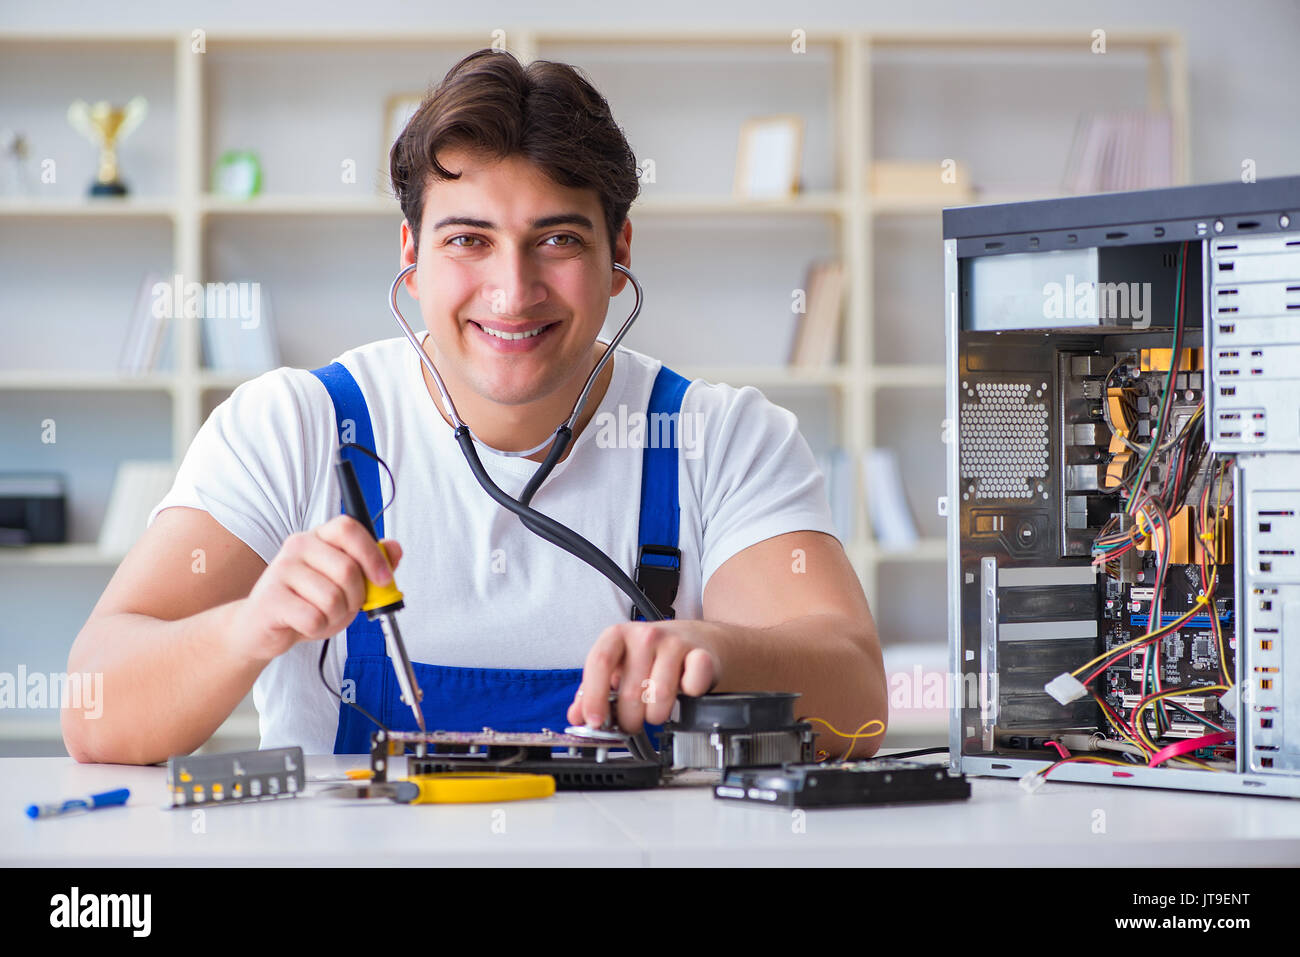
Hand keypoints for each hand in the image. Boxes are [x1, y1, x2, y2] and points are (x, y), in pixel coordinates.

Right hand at [230, 515, 402, 663]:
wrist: (260, 627)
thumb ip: (370, 567)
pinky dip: (318, 628)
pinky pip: (314, 617)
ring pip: (333, 598)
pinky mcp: (271, 599)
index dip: (372, 554)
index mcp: (318, 537)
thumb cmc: (306, 603)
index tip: (383, 579)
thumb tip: (394, 549)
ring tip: (322, 615)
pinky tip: (305, 624)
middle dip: (356, 597)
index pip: (349, 528)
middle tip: (346, 606)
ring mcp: (281, 570)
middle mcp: (298, 546)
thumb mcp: (345, 584)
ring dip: (336, 616)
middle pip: (347, 569)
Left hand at [566, 619, 721, 731]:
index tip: (594, 721)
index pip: (599, 662)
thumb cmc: (654, 656)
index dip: (594, 696)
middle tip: (632, 723)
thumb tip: (577, 716)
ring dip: (656, 715)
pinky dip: (688, 696)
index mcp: (618, 635)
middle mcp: (646, 635)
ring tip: (656, 710)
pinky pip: (692, 685)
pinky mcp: (702, 655)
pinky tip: (685, 692)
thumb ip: (594, 690)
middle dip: (629, 719)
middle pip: (630, 691)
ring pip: (660, 696)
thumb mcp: (619, 667)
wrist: (700, 641)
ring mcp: (675, 643)